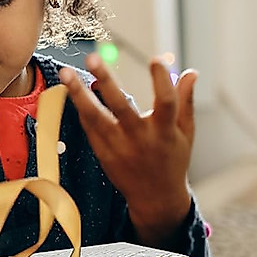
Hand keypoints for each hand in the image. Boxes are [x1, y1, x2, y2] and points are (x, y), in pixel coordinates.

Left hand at [59, 54, 196, 246]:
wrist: (155, 198)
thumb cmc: (173, 159)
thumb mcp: (185, 132)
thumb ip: (186, 101)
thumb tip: (191, 71)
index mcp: (165, 132)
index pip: (166, 103)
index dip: (162, 81)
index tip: (156, 59)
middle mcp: (141, 139)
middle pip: (122, 106)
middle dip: (107, 81)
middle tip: (92, 58)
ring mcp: (119, 148)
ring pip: (96, 117)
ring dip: (79, 94)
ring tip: (66, 73)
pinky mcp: (103, 154)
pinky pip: (89, 128)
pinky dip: (81, 108)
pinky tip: (71, 90)